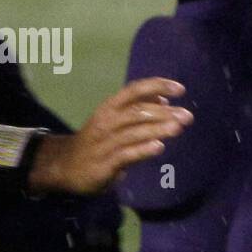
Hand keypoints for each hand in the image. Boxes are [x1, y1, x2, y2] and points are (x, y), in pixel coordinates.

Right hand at [27, 78, 191, 195]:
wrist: (64, 165)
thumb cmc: (98, 138)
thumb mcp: (114, 118)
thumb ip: (137, 108)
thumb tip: (165, 99)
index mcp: (110, 107)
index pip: (134, 90)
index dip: (157, 86)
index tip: (180, 89)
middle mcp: (106, 122)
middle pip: (137, 112)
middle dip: (164, 113)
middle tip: (187, 116)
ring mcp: (104, 143)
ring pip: (133, 133)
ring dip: (157, 129)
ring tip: (178, 128)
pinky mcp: (103, 165)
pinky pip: (125, 155)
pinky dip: (142, 150)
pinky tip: (159, 147)